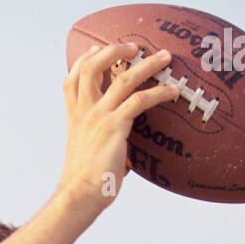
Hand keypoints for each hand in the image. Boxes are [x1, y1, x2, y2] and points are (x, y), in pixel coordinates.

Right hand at [58, 42, 179, 217]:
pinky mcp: (115, 127)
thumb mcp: (87, 153)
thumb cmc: (85, 182)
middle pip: (92, 67)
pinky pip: (140, 101)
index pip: (72, 78)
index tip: (97, 48)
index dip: (84, 59)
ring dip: (147, 64)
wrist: (79, 196)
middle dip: (113, 50)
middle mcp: (84, 112)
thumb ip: (102, 140)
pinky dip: (159, 92)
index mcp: (75, 117)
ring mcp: (99, 117)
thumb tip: (122, 148)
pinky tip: (172, 91)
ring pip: (123, 79)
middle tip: (134, 47)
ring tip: (165, 58)